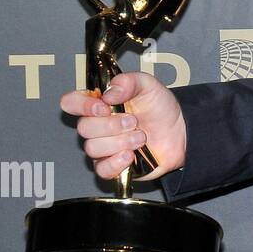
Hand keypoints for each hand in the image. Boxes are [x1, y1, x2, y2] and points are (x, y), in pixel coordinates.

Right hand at [59, 71, 185, 181]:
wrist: (181, 132)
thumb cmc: (161, 108)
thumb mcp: (149, 86)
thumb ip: (129, 82)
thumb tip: (109, 93)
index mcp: (100, 104)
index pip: (71, 102)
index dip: (82, 105)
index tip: (103, 107)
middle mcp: (97, 126)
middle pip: (83, 128)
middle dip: (111, 125)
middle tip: (134, 121)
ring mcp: (103, 147)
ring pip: (93, 148)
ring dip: (120, 142)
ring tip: (141, 136)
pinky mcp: (112, 166)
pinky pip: (101, 169)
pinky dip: (116, 162)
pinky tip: (132, 155)